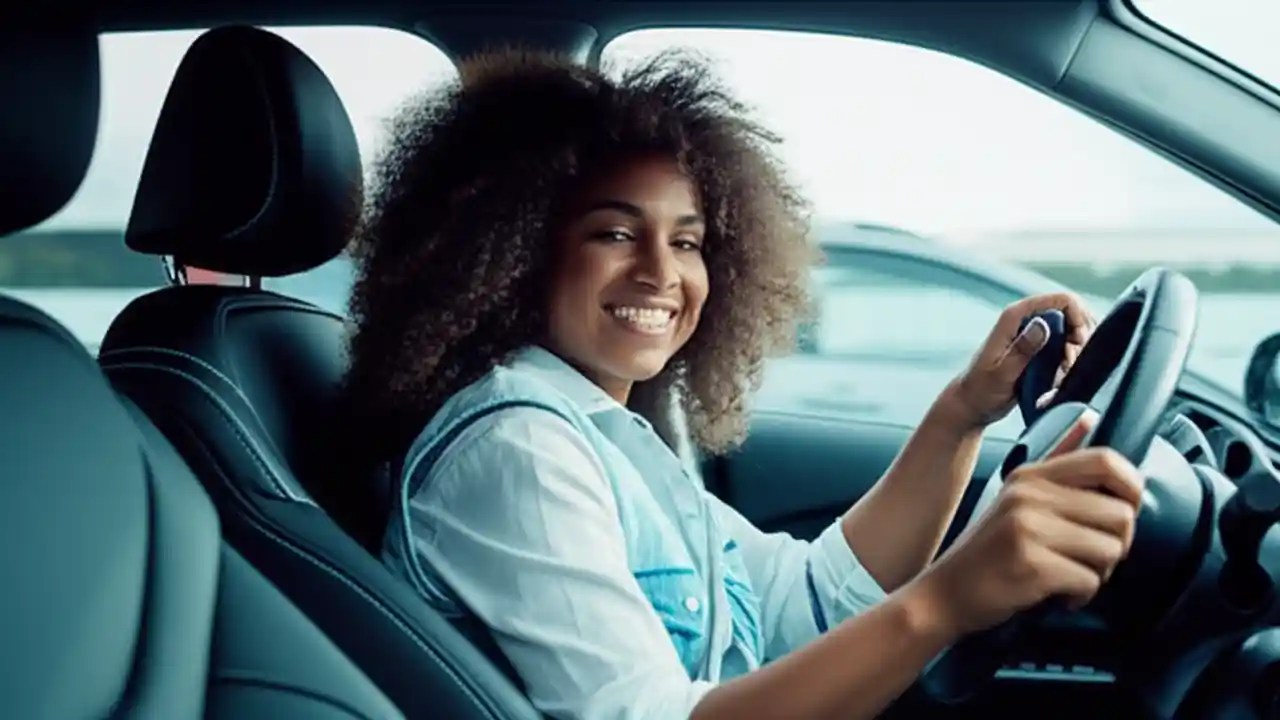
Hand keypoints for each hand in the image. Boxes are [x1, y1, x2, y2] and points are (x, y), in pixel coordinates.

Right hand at [908, 412, 1143, 636]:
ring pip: (1111, 550)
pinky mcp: (1031, 564)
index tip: (1124, 512)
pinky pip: (1090, 581)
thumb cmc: (988, 551)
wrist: (945, 594)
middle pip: (1120, 514)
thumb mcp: (1016, 497)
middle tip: (1089, 558)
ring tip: (1070, 575)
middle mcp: (1030, 495)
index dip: (1132, 488)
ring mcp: (1029, 528)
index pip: (1106, 461)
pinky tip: (1059, 594)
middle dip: (1116, 545)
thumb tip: (1090, 418)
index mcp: (1031, 475)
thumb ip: (1056, 461)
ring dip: (1099, 573)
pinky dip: (1080, 596)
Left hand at [943, 292, 1095, 430]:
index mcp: (1015, 317)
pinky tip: (1057, 379)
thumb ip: (1022, 349)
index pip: (1062, 300)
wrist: (972, 405)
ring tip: (1060, 375)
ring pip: (1072, 333)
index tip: (1076, 346)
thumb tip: (1043, 325)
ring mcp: (1034, 334)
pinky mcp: (1038, 349)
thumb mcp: (1002, 373)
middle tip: (1068, 365)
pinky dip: (1068, 362)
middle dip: (1079, 339)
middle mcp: (1026, 320)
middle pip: (1073, 315)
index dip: (1078, 319)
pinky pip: (1065, 348)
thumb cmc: (981, 390)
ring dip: (1074, 354)